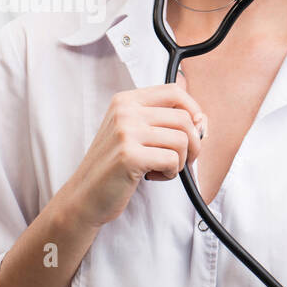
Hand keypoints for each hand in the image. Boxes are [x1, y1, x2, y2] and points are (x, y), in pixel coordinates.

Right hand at [60, 72, 205, 230]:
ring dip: (180, 161)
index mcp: (126, 100)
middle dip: (192, 144)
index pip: (174, 91)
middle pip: (184, 118)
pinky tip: (152, 176)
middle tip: (180, 160)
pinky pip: (172, 160)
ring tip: (161, 168)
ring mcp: (125, 132)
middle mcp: (125, 111)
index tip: (194, 131)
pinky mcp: (129, 155)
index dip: (193, 110)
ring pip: (182, 139)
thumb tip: (202, 120)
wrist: (85, 195)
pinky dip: (170, 173)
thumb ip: (162, 120)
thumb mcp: (132, 133)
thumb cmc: (113, 166)